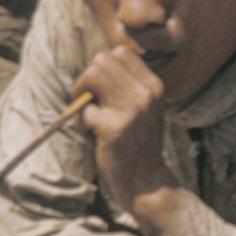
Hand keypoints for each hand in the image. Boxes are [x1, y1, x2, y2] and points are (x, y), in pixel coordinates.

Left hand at [75, 46, 176, 228]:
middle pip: (102, 61)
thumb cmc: (138, 145)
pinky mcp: (115, 129)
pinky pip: (84, 112)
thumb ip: (127, 86)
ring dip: (81, 97)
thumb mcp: (144, 110)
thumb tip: (96, 64)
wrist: (146, 182)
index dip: (102, 67)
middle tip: (87, 103)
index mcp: (154, 86)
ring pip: (91, 77)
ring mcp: (132, 111)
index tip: (99, 90)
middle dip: (86, 80)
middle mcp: (146, 95)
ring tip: (87, 117)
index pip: (120, 53)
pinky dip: (82, 126)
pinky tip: (94, 139)